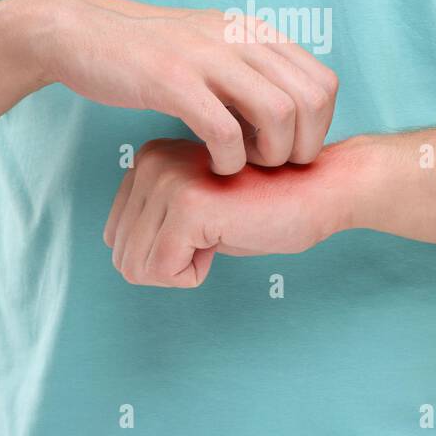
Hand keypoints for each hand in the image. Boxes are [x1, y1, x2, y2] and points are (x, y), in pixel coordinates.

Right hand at [29, 0, 337, 174]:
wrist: (78, 34)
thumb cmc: (145, 53)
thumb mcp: (209, 46)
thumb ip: (248, 67)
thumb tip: (289, 106)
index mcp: (253, 31)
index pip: (323, 82)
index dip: (317, 127)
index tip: (288, 149)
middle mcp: (239, 38)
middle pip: (310, 100)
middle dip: (301, 146)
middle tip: (272, 166)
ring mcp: (207, 57)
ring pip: (278, 113)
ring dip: (270, 155)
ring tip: (245, 166)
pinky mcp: (173, 81)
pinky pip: (226, 131)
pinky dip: (230, 160)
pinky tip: (215, 165)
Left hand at [102, 139, 354, 287]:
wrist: (319, 192)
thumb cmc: (265, 209)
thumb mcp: (195, 214)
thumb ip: (156, 223)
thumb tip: (119, 257)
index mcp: (147, 161)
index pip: (116, 239)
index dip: (165, 253)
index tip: (207, 227)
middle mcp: (149, 163)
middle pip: (123, 256)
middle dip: (170, 265)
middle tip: (216, 233)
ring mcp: (166, 181)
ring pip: (136, 267)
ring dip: (182, 269)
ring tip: (221, 233)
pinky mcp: (187, 204)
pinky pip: (163, 271)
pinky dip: (194, 274)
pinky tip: (226, 238)